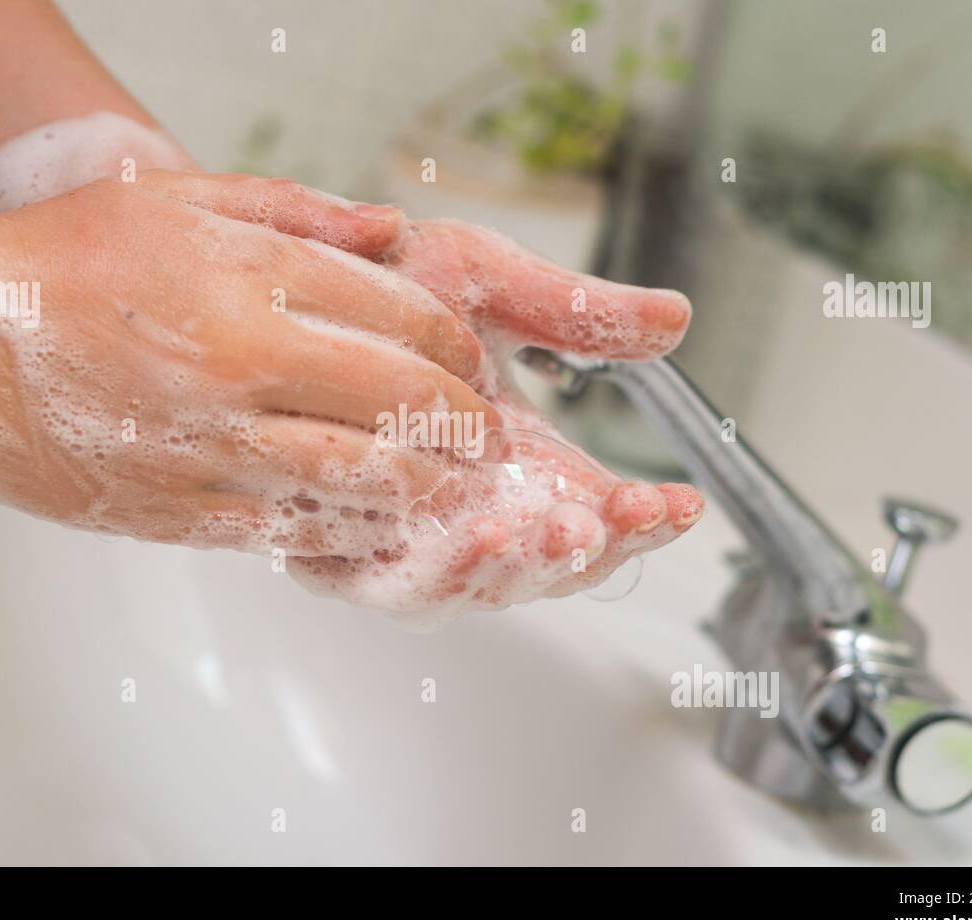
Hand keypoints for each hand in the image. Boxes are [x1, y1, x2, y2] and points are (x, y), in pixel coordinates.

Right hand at [0, 171, 495, 567]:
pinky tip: (376, 525)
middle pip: (400, 402)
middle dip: (464, 425)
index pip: (403, 314)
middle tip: (488, 440)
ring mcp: (208, 444)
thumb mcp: (177, 201)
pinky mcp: (175, 511)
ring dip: (425, 488)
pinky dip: (346, 529)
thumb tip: (394, 230)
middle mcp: (240, 360)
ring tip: (455, 490)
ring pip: (359, 479)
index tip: (474, 368)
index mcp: (247, 273)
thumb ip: (295, 211)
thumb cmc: (60, 260)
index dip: (457, 348)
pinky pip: (288, 529)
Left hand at [134, 172, 704, 617]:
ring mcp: (404, 537)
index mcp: (518, 468)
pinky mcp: (338, 551)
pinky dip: (436, 570)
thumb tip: (678, 318)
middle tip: (612, 517)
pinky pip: (393, 585)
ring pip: (475, 589)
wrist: (289, 277)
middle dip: (587, 551)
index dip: (642, 521)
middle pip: (543, 569)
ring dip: (521, 567)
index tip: (682, 502)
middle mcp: (467, 513)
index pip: (594, 516)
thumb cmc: (390, 285)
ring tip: (555, 528)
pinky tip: (474, 529)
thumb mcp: (495, 288)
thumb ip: (580, 315)